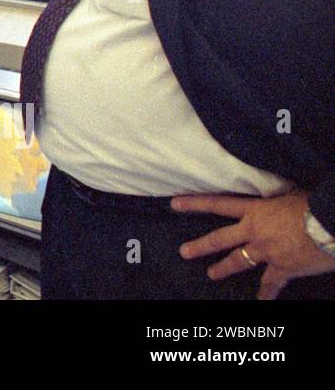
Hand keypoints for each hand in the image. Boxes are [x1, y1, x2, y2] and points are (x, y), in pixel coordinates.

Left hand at [174, 190, 334, 298]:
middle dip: (200, 246)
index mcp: (255, 210)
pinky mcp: (282, 268)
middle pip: (220, 238)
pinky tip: (261, 300)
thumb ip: (274, 200)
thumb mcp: (287, 194)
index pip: (218, 204)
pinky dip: (267, 293)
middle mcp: (254, 231)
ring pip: (238, 261)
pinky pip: (271, 283)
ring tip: (211, 274)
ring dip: (223, 268)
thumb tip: (274, 197)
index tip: (175, 204)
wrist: (329, 223)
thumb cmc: (313, 204)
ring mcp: (266, 251)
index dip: (195, 204)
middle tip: (184, 252)